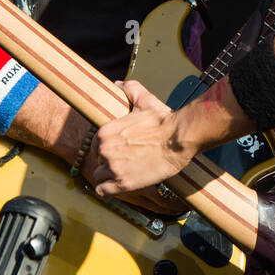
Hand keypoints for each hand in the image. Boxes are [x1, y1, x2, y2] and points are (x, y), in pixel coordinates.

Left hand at [88, 80, 195, 201]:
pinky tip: (118, 186)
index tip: (118, 151)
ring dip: (110, 177)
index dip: (107, 148)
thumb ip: (130, 90)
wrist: (179, 138)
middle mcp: (105, 150)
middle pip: (98, 161)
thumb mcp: (145, 101)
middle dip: (109, 162)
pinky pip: (103, 191)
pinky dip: (109, 190)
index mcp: (105, 132)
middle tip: (125, 162)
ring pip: (99, 177)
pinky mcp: (124, 184)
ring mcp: (114, 168)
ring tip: (125, 174)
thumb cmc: (163, 121)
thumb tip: (119, 84)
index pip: (95, 145)